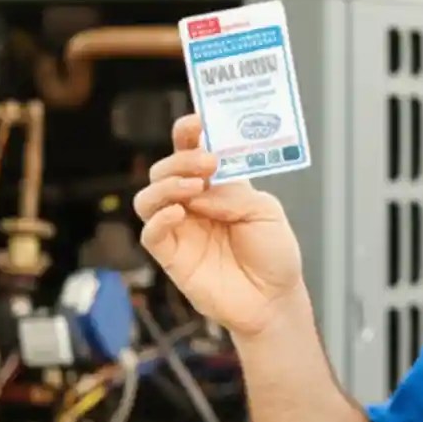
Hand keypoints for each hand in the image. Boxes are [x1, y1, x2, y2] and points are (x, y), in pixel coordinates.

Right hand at [134, 114, 306, 337]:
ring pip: (148, 197)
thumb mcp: (265, 212)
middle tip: (207, 162)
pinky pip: (150, 233)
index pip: (192, 151)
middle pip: (165, 169)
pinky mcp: (171, 257)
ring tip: (194, 188)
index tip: (196, 122)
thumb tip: (203, 189)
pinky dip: (159, 218)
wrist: (274, 299)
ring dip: (166, 185)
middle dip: (181, 159)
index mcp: (218, 186)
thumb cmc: (274, 253)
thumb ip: (234, 195)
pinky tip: (179, 213)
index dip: (188, 133)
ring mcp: (180, 229)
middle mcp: (194, 203)